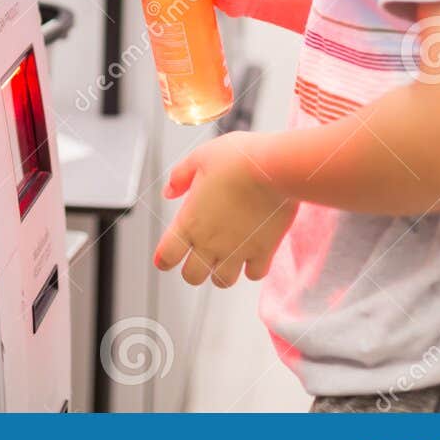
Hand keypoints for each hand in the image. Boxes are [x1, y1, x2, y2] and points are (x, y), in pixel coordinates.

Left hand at [154, 132, 295, 287]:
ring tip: (225, 257)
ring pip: (223, 282)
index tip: (167, 256)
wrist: (274, 167)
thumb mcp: (200, 157)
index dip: (165, 258)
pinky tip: (252, 254)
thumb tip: (169, 191)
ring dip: (221, 272)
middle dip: (193, 269)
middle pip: (192, 277)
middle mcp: (211, 242)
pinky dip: (252, 268)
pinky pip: (254, 274)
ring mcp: (238, 250)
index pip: (166, 256)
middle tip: (199, 256)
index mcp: (190, 221)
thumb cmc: (238, 159)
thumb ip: (180, 176)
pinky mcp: (264, 251)